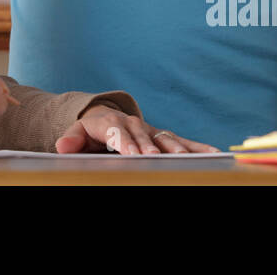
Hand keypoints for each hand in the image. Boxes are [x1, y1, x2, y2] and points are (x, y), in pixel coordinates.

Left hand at [55, 105, 219, 153]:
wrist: (105, 116)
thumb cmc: (91, 131)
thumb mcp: (78, 134)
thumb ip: (71, 140)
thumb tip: (62, 146)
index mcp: (112, 124)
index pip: (117, 134)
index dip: (124, 143)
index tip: (131, 154)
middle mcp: (134, 125)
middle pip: (144, 137)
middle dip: (150, 147)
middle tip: (156, 158)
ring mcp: (151, 130)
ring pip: (166, 139)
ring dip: (176, 149)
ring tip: (186, 159)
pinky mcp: (163, 137)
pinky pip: (183, 142)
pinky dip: (198, 147)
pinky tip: (215, 154)